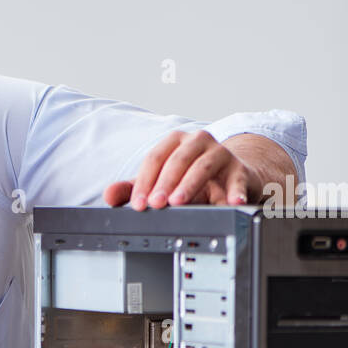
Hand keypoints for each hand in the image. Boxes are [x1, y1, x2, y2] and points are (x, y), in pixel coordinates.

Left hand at [103, 129, 264, 210]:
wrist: (230, 177)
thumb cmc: (191, 178)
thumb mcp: (160, 183)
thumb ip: (134, 189)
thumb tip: (109, 196)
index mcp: (174, 143)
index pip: (154, 159)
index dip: (144, 182)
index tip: (139, 204)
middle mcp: (197, 142)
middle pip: (177, 160)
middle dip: (164, 183)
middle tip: (156, 204)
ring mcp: (219, 153)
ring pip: (203, 166)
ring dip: (189, 184)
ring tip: (179, 202)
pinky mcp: (239, 169)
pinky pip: (237, 180)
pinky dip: (235, 191)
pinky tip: (232, 203)